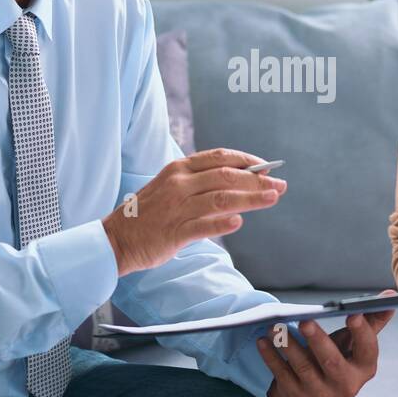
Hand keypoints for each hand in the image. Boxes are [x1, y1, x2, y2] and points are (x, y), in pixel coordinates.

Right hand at [102, 148, 285, 276]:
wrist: (117, 239)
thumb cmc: (149, 214)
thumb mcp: (171, 187)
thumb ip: (201, 183)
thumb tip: (240, 182)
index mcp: (179, 169)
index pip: (220, 157)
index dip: (247, 161)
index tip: (267, 168)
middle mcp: (179, 184)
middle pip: (226, 176)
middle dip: (257, 180)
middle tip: (280, 185)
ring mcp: (176, 207)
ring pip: (221, 198)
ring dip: (250, 198)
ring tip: (272, 198)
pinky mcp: (174, 232)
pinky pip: (202, 226)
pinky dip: (222, 223)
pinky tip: (240, 222)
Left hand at [257, 288, 395, 396]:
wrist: (313, 388)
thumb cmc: (338, 355)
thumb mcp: (354, 341)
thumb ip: (371, 319)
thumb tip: (390, 294)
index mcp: (365, 368)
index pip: (368, 350)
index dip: (362, 333)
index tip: (353, 313)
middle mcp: (346, 386)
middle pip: (332, 362)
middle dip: (318, 340)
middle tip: (305, 320)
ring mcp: (321, 396)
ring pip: (303, 368)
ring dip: (288, 345)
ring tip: (275, 326)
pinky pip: (282, 376)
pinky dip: (271, 358)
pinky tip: (263, 341)